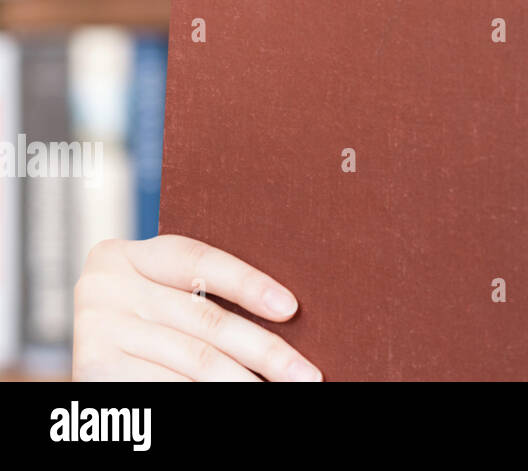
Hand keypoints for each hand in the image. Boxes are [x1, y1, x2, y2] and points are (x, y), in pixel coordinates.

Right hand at [73, 234, 322, 380]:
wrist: (95, 354)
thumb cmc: (150, 318)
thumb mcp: (166, 293)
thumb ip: (205, 294)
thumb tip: (288, 311)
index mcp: (133, 255)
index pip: (200, 262)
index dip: (248, 283)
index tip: (291, 308)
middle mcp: (107, 286)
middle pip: (205, 320)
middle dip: (264, 351)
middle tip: (306, 375)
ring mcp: (97, 329)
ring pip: (193, 360)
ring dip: (243, 381)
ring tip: (281, 391)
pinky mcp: (94, 368)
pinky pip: (167, 386)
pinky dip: (206, 395)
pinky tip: (239, 399)